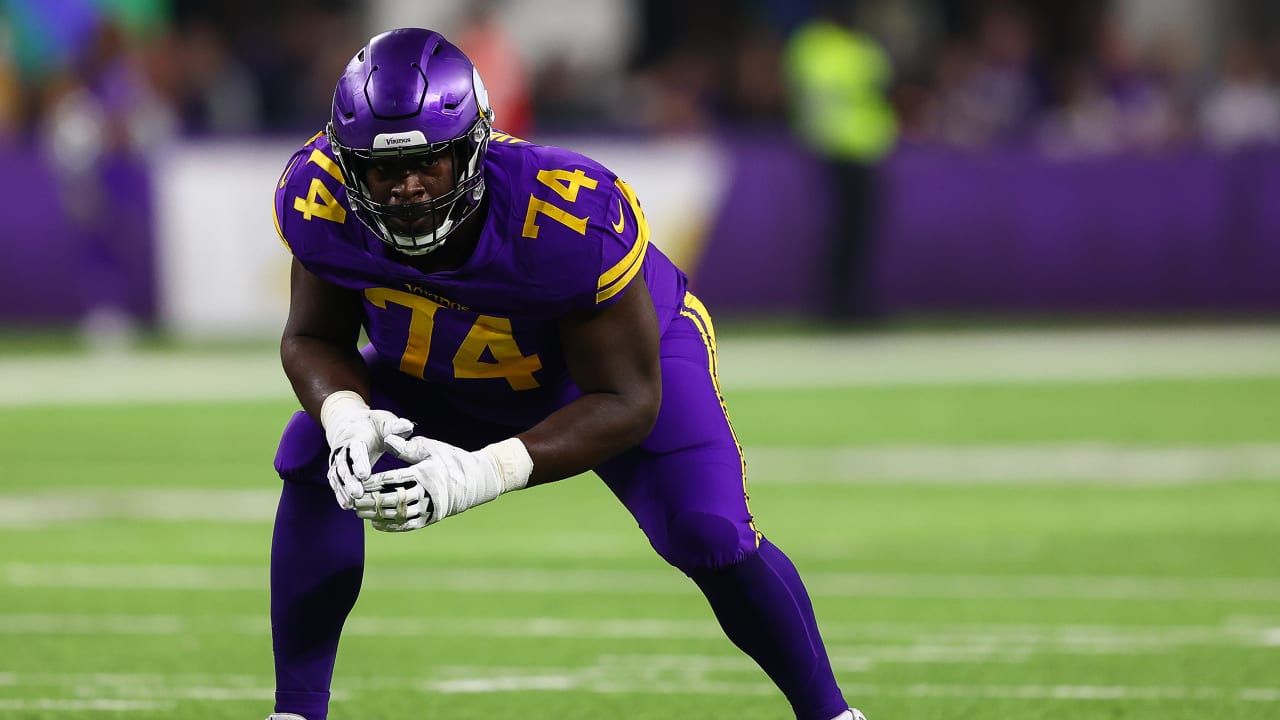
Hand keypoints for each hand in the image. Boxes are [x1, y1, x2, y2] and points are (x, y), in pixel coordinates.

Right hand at [321, 391, 413, 508]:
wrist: (350, 425)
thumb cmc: (373, 425)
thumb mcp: (384, 421)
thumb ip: (396, 426)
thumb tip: (408, 426)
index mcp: (355, 436)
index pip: (355, 449)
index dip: (359, 461)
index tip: (364, 475)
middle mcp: (342, 449)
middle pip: (343, 465)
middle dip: (350, 480)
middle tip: (358, 494)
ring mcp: (337, 460)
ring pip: (337, 475)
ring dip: (343, 489)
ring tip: (350, 504)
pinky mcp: (337, 469)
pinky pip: (335, 482)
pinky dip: (339, 493)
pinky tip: (346, 505)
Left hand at [355, 435, 531, 531]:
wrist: (479, 479)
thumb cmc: (453, 459)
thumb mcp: (432, 448)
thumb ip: (408, 447)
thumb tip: (387, 439)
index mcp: (424, 473)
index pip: (392, 480)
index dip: (373, 483)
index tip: (358, 483)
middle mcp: (426, 492)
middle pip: (392, 500)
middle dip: (370, 502)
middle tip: (353, 501)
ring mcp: (430, 507)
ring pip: (399, 515)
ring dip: (377, 516)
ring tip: (360, 514)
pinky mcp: (432, 517)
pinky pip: (409, 525)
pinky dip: (392, 526)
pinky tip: (377, 524)